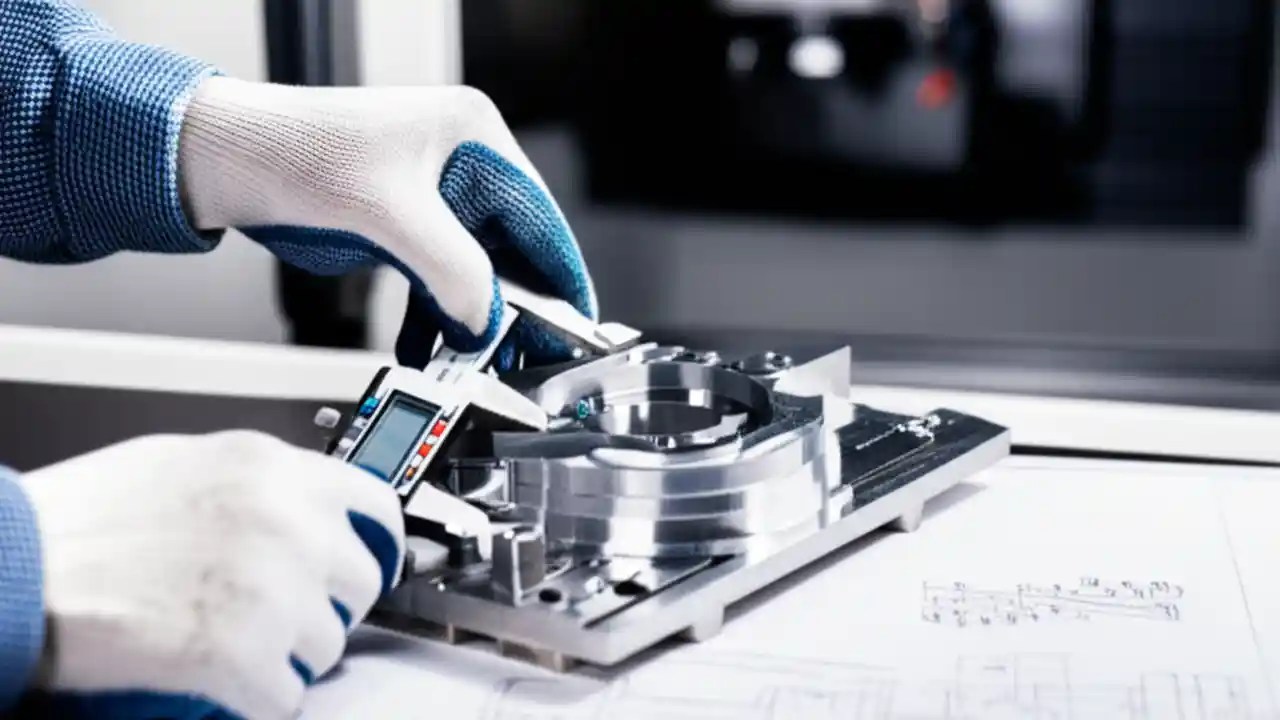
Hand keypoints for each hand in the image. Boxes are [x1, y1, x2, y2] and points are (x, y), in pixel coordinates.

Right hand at [15, 431, 403, 719]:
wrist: (13, 573)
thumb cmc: (77, 524)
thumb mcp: (178, 466)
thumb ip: (253, 482)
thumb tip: (298, 502)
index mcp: (268, 467)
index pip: (376, 503)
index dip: (373, 540)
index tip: (368, 559)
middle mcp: (283, 521)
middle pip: (362, 580)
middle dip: (329, 604)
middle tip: (287, 615)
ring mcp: (269, 590)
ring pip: (330, 644)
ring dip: (292, 655)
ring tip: (237, 646)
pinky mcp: (242, 656)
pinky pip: (288, 697)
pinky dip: (262, 701)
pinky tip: (226, 685)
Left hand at [178, 78, 595, 368]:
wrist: (222, 161)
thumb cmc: (294, 153)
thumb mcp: (388, 216)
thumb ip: (453, 273)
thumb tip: (491, 323)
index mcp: (473, 137)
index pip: (540, 218)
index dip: (563, 278)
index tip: (579, 329)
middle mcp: (461, 163)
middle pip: (512, 251)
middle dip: (515, 309)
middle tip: (526, 358)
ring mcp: (433, 196)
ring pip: (475, 273)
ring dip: (471, 320)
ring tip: (475, 363)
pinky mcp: (404, 225)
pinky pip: (437, 282)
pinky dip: (436, 318)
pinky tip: (430, 349)